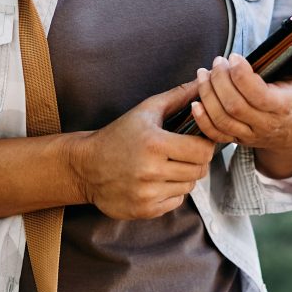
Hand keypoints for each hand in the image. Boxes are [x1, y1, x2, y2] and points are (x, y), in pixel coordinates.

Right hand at [67, 79, 219, 219]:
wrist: (86, 166)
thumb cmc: (118, 135)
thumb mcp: (145, 111)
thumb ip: (178, 97)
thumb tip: (204, 81)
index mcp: (154, 143)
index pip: (202, 150)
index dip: (204, 144)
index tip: (196, 140)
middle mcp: (151, 170)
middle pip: (199, 170)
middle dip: (196, 161)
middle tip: (183, 153)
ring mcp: (148, 193)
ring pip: (189, 187)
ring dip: (184, 176)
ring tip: (168, 166)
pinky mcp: (145, 210)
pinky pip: (176, 202)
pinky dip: (172, 192)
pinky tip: (157, 181)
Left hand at [190, 48, 291, 178]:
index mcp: (284, 106)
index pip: (258, 95)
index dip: (241, 75)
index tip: (234, 56)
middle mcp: (266, 124)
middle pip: (235, 106)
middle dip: (220, 81)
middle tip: (218, 61)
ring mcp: (250, 134)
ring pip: (222, 120)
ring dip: (207, 95)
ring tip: (204, 73)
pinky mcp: (237, 140)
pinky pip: (215, 135)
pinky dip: (201, 120)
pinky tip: (195, 102)